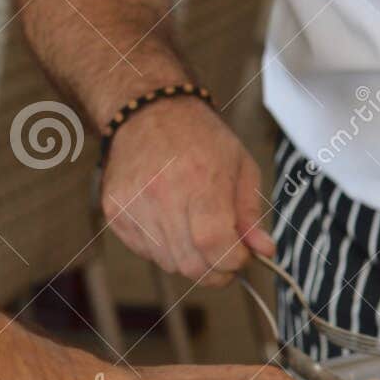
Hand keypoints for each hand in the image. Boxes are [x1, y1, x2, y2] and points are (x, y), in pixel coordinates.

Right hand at [99, 97, 273, 285]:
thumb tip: (264, 251)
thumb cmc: (201, 138)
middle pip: (192, 264)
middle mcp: (161, 195)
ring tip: (199, 234)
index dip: (234, 262)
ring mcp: (133, 204)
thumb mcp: (242, 167)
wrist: (148, 110)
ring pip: (170, 263)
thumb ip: (252, 214)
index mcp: (199, 182)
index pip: (215, 246)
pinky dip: (166, 251)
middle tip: (226, 254)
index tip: (243, 256)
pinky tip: (174, 226)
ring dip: (192, 261)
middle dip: (217, 270)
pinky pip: (146, 252)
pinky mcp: (115, 211)